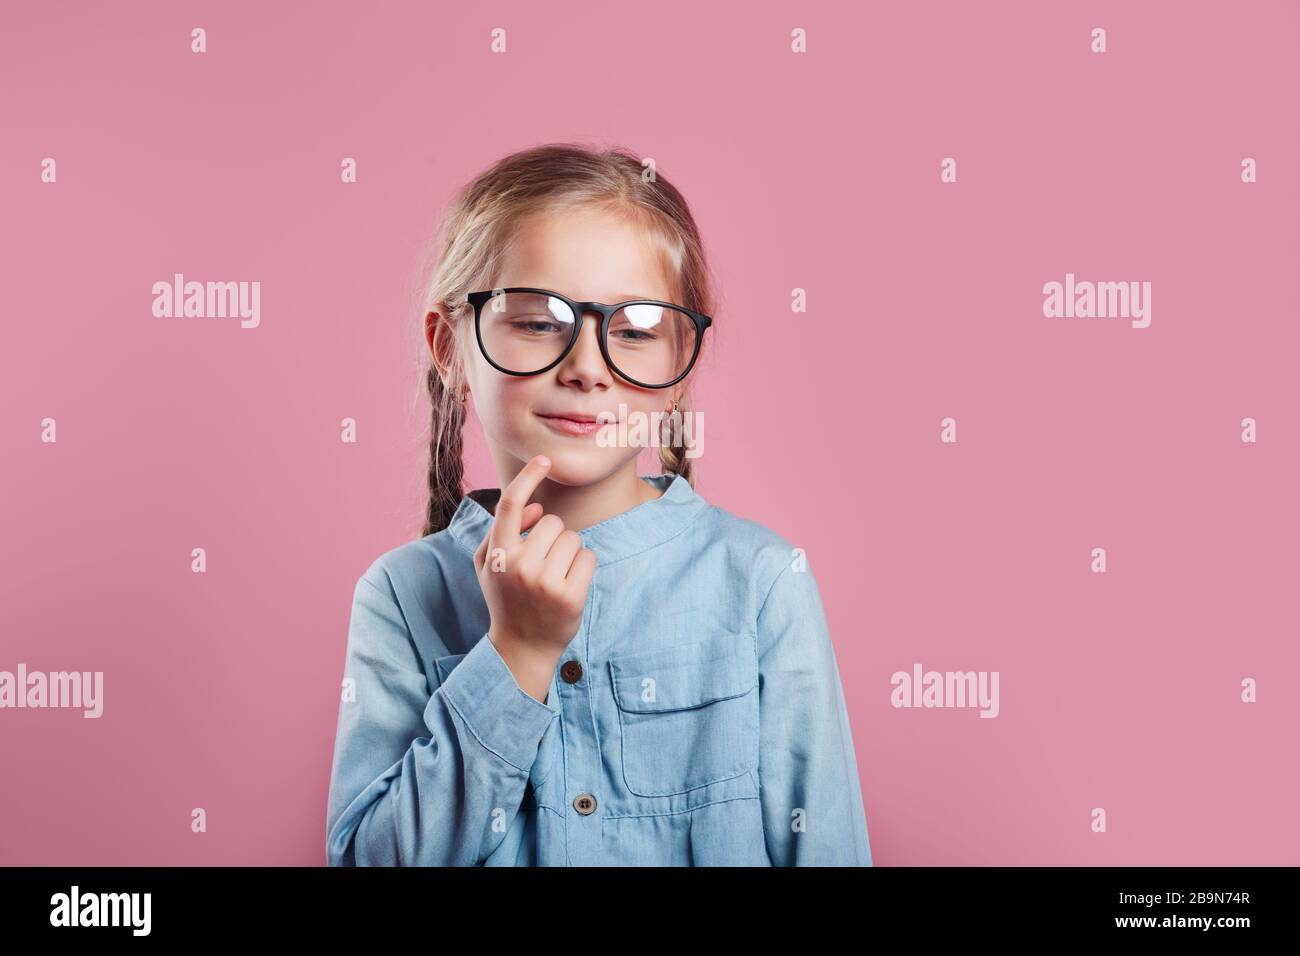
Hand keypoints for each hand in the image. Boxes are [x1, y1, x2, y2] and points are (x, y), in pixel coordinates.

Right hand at [473, 455, 597, 699]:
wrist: (521, 648)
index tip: (544, 459)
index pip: (511, 504)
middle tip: (544, 565)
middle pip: (553, 522)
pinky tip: (569, 587)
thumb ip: (504, 531)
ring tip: (555, 578)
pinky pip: (588, 558)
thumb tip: (538, 507)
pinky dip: (583, 568)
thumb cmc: (506, 599)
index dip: (527, 477)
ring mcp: (545, 582)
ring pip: (573, 539)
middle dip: (554, 537)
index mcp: (497, 554)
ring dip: (569, 553)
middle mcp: (519, 565)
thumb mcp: (490, 566)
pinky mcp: (570, 595)